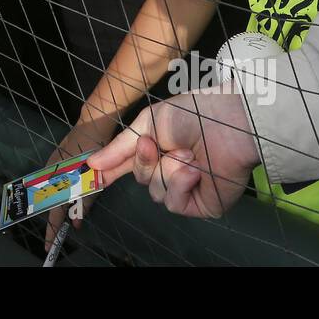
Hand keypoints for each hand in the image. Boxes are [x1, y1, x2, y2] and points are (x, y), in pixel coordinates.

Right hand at [43, 117, 116, 249]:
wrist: (92, 123)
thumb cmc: (93, 147)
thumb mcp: (93, 175)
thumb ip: (86, 197)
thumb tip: (77, 219)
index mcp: (55, 176)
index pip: (52, 208)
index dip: (52, 227)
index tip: (49, 244)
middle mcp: (49, 172)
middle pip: (49, 203)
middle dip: (52, 220)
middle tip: (52, 240)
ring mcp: (53, 166)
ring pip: (52, 194)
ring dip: (58, 209)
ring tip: (62, 224)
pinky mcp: (58, 162)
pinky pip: (55, 184)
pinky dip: (60, 196)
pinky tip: (68, 203)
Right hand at [89, 90, 259, 218]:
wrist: (227, 122)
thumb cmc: (192, 114)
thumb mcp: (148, 123)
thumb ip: (120, 147)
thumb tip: (91, 163)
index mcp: (159, 149)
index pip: (130, 165)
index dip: (111, 170)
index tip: (92, 173)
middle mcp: (171, 169)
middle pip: (141, 179)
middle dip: (145, 162)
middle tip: (156, 144)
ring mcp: (186, 188)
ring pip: (156, 193)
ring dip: (167, 171)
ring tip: (189, 154)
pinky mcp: (201, 204)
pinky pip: (175, 203)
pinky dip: (180, 185)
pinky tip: (194, 170)